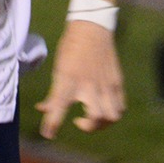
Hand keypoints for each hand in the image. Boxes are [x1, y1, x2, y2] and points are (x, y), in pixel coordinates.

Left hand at [36, 21, 124, 137]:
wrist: (92, 28)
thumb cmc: (71, 49)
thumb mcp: (58, 70)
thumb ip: (52, 95)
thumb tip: (42, 110)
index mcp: (69, 80)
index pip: (59, 107)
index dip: (52, 124)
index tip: (48, 134)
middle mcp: (89, 85)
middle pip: (96, 118)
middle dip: (88, 127)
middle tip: (78, 121)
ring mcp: (106, 84)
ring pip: (113, 116)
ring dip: (103, 123)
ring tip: (93, 119)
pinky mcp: (117, 82)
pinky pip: (120, 107)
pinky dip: (113, 114)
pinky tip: (104, 109)